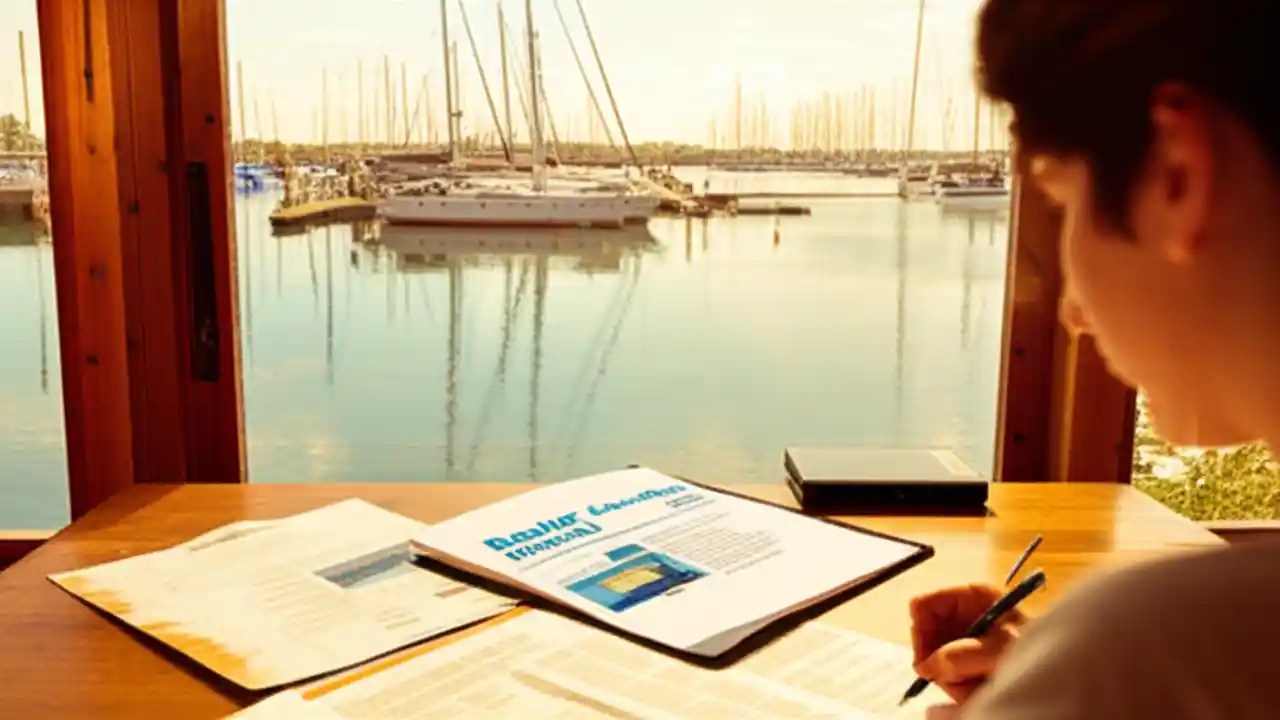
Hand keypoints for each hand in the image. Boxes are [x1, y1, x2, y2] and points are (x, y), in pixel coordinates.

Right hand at [909, 584, 1025, 703]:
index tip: (929, 662)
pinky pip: (943, 670)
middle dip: (936, 660)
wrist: (1057, 675)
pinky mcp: (963, 655)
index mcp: (970, 596)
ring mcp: (961, 634)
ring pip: (931, 656)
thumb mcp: (997, 651)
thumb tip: (927, 666)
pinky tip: (976, 688)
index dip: (921, 634)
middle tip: (957, 679)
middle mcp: (962, 611)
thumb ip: (960, 656)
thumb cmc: (1030, 653)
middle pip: (924, 633)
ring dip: (949, 677)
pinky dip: (956, 684)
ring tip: (975, 685)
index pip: (922, 605)